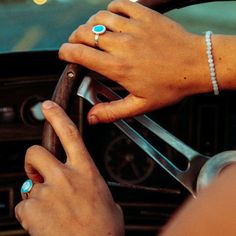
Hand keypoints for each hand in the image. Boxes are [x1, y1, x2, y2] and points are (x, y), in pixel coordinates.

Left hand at [15, 101, 123, 235]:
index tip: (48, 106)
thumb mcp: (106, 200)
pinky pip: (23, 207)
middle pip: (36, 152)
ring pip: (29, 183)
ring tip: (49, 210)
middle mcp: (66, 177)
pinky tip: (44, 223)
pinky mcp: (34, 210)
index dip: (58, 116)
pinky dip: (30, 215)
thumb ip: (92, 188)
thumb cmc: (102, 228)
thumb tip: (88, 188)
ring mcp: (49, 192)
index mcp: (86, 171)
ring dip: (35, 194)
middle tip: (37, 172)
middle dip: (32, 160)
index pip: (70, 134)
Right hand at [59, 0, 211, 123]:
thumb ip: (113, 111)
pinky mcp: (145, 16)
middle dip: (74, 39)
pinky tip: (112, 19)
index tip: (64, 55)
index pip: (80, 54)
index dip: (66, 52)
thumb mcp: (140, 106)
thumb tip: (92, 117)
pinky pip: (119, 5)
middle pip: (85, 33)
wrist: (196, 65)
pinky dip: (110, 10)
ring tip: (92, 34)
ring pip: (98, 17)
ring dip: (90, 25)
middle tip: (77, 45)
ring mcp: (133, 27)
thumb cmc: (170, 85)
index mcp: (118, 67)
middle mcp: (122, 44)